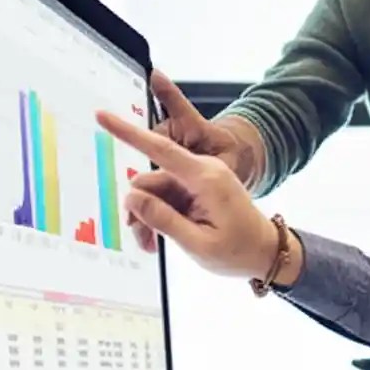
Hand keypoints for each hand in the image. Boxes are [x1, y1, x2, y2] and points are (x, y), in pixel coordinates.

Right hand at [130, 69, 262, 251]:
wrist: (267, 253)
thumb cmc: (239, 251)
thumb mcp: (198, 243)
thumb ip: (163, 220)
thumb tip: (132, 198)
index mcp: (206, 177)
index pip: (160, 150)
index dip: (128, 133)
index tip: (102, 116)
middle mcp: (202, 171)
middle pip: (152, 181)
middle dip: (140, 210)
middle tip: (143, 243)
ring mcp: (200, 179)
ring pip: (156, 192)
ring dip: (149, 218)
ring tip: (152, 246)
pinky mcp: (197, 188)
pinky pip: (167, 198)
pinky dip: (159, 217)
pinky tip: (158, 239)